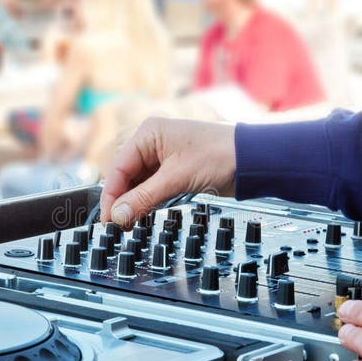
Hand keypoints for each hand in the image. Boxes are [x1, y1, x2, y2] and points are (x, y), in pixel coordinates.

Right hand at [100, 117, 235, 227]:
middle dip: (122, 202)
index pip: (118, 168)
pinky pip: (152, 189)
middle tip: (117, 226)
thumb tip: (118, 215)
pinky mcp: (174, 172)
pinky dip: (147, 203)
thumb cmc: (220, 156)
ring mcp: (163, 158)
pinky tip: (143, 216)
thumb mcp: (177, 179)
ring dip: (134, 204)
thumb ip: (144, 198)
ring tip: (129, 225)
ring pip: (138, 185)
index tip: (108, 220)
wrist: (253, 161)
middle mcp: (152, 143)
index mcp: (148, 134)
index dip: (112, 196)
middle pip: (125, 177)